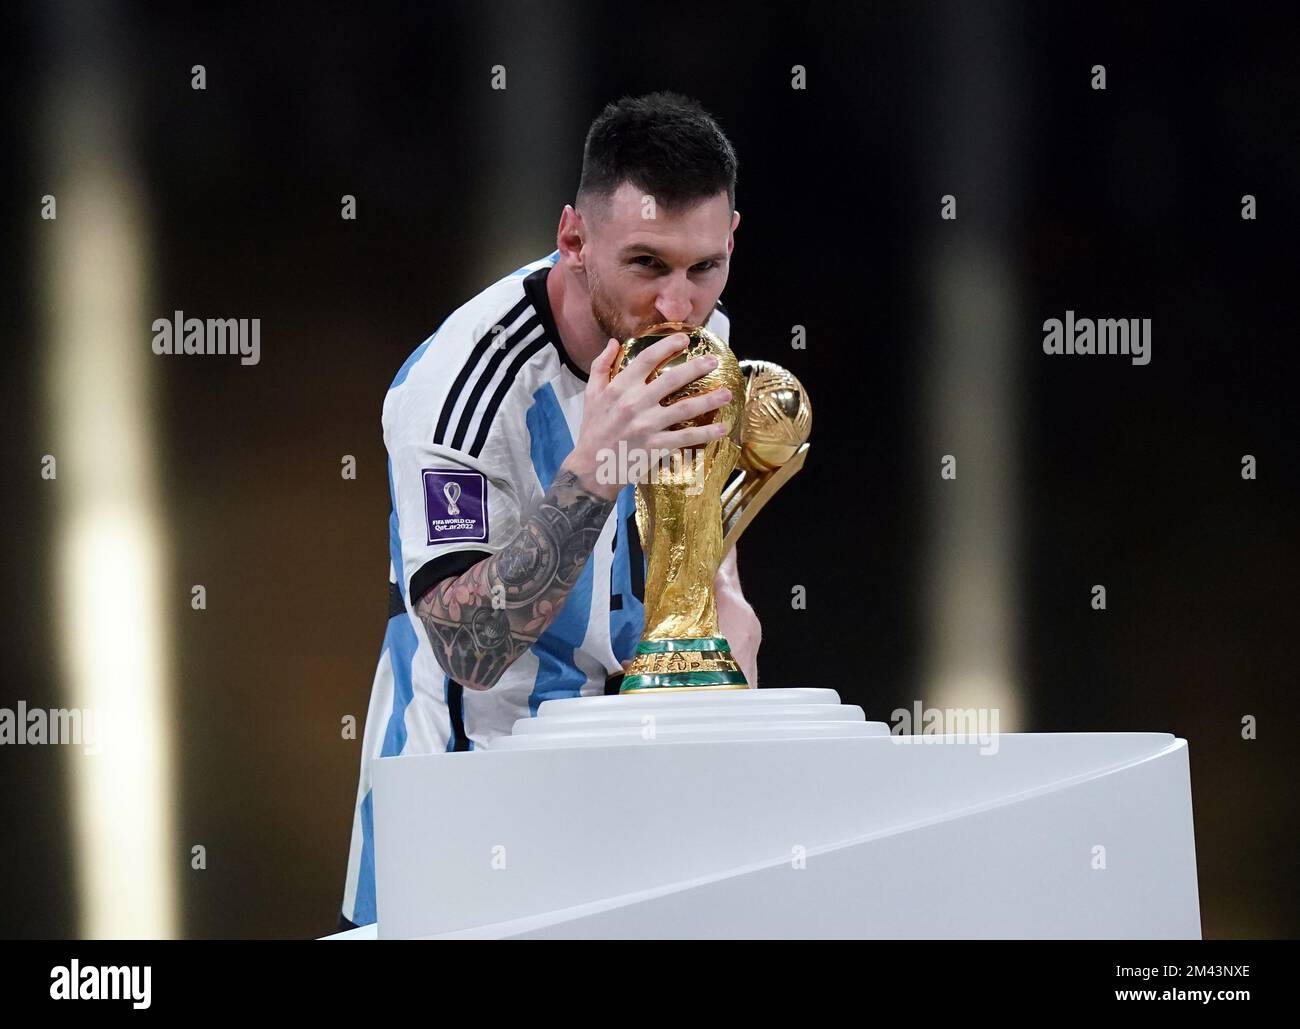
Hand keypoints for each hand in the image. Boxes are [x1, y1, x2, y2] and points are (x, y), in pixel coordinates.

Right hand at [562, 333, 732, 500]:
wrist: (590, 468)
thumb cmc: (593, 429)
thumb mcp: (591, 394)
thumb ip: (601, 365)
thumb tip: (614, 342)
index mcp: (620, 388)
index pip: (646, 359)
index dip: (666, 346)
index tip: (684, 339)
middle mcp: (635, 404)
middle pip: (671, 380)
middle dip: (696, 368)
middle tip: (714, 361)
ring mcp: (647, 426)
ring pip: (684, 409)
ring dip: (708, 400)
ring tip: (727, 393)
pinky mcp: (655, 446)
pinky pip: (684, 438)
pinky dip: (705, 434)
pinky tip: (721, 429)